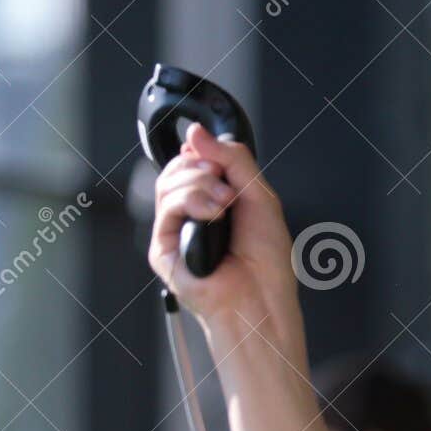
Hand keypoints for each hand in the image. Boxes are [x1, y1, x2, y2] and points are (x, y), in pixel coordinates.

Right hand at [148, 123, 299, 348]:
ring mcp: (176, 230)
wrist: (263, 298)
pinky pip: (166, 207)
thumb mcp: (259, 196)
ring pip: (169, 183)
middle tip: (228, 187)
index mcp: (215, 202)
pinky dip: (191, 202)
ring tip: (225, 205)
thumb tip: (196, 132)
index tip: (218, 157)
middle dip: (204, 167)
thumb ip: (232, 159)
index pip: (194, 162)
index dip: (203, 152)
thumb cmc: (267, 261)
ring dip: (200, 184)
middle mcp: (192, 215)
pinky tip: (213, 215)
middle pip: (178, 168)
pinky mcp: (163, 247)